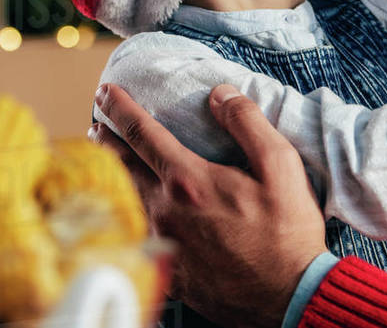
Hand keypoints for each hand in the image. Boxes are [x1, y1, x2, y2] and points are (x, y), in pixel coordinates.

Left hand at [90, 82, 327, 327]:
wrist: (289, 295)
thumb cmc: (287, 231)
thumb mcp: (281, 166)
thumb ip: (247, 123)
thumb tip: (220, 94)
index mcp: (189, 181)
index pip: (142, 134)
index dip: (121, 108)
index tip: (107, 91)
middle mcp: (166, 211)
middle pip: (122, 167)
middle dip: (107, 139)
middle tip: (98, 121)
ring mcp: (164, 244)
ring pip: (125, 200)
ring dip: (114, 174)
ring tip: (108, 160)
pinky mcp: (169, 271)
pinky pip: (137, 235)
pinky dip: (126, 213)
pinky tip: (129, 211)